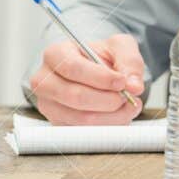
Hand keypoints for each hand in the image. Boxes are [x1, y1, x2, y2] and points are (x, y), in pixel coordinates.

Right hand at [29, 34, 146, 124]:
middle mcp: (45, 81)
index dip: (100, 78)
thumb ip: (130, 61)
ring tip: (128, 105)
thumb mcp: (120, 47)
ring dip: (112, 115)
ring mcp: (48, 105)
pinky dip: (107, 125)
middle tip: (127, 96)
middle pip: (75, 96)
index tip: (122, 82)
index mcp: (56, 55)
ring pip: (81, 118)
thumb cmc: (103, 57)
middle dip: (108, 99)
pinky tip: (118, 114)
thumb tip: (134, 86)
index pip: (73, 68)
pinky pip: (84, 131)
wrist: (99, 73)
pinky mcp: (58, 123)